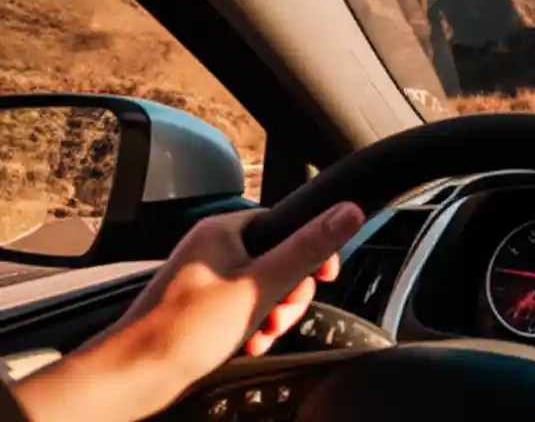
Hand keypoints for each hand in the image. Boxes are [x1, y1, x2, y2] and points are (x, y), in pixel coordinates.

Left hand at [11, 202, 364, 421]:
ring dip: (274, 313)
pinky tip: (250, 343)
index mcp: (225, 231)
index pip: (287, 223)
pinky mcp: (203, 305)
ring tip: (263, 335)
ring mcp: (208, 277)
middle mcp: (214, 248)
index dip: (312, 250)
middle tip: (281, 314)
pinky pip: (246, 306)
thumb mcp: (260, 285)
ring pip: (264, 287)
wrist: (135, 374)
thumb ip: (306, 248)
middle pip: (279, 258)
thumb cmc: (186, 329)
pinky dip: (255, 324)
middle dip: (290, 292)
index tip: (326, 275)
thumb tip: (346, 212)